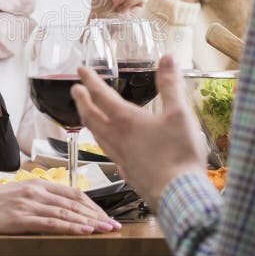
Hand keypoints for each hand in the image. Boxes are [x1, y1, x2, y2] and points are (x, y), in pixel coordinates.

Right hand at [0, 180, 120, 234]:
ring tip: (107, 230)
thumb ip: (37, 199)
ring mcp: (28, 204)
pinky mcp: (20, 218)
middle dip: (98, 215)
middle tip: (115, 225)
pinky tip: (84, 231)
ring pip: (67, 213)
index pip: (73, 193)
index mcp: (37, 184)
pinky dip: (71, 227)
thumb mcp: (17, 195)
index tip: (106, 216)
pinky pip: (51, 223)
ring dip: (90, 223)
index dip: (93, 205)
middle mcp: (36, 191)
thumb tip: (57, 210)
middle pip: (74, 203)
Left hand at [71, 56, 206, 208]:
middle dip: (81, 100)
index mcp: (126, 120)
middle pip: (90, 116)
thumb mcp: (179, 114)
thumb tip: (167, 59)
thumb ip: (171, 85)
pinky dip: (101, 141)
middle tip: (75, 90)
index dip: (90, 80)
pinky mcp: (126, 172)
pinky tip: (109, 145)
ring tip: (86, 114)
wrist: (178, 196)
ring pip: (96, 135)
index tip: (80, 70)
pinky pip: (107, 152)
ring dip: (88, 120)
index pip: (101, 95)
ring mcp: (119, 157)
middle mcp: (116, 138)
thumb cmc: (179, 154)